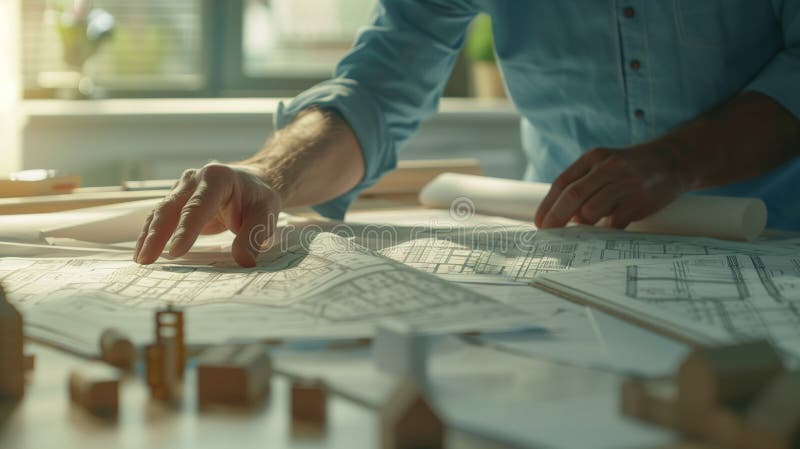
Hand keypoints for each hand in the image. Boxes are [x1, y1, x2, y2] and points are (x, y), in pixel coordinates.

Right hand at [134, 163, 281, 266]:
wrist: (253, 183)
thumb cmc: (258, 199)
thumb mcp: (266, 214)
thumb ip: (254, 236)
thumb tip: (244, 261)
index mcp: (217, 178)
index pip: (198, 206)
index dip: (186, 229)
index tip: (176, 251)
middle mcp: (194, 179)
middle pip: (170, 208)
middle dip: (156, 235)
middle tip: (146, 260)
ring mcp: (182, 189)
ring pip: (160, 212)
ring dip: (148, 236)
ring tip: (141, 260)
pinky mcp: (176, 201)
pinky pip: (160, 218)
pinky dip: (151, 235)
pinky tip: (143, 252)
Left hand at [534, 145, 682, 228]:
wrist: (672, 161)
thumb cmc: (630, 168)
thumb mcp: (604, 166)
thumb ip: (583, 185)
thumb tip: (565, 216)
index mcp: (594, 158)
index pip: (562, 182)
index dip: (548, 205)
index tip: (540, 222)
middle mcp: (608, 167)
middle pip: (573, 195)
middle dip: (556, 217)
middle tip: (549, 233)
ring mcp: (625, 184)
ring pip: (591, 210)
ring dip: (583, 225)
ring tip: (585, 229)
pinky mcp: (639, 201)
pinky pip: (613, 224)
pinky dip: (604, 232)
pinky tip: (603, 233)